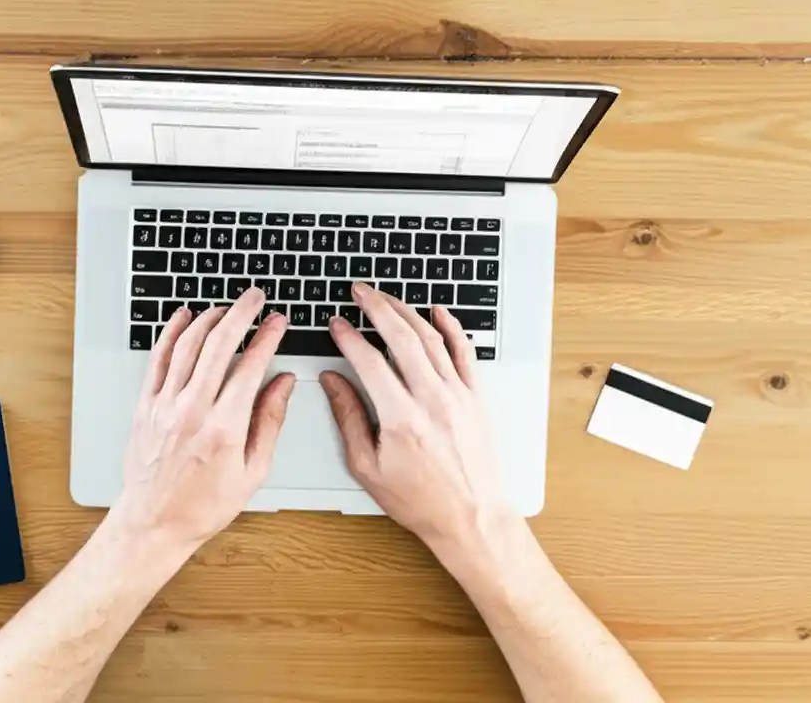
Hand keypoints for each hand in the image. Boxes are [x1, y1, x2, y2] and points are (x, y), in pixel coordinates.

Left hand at [111, 289, 296, 551]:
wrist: (154, 522)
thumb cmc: (204, 505)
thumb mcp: (253, 472)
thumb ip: (269, 422)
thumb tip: (283, 383)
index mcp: (224, 428)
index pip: (250, 367)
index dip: (268, 337)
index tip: (278, 322)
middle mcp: (192, 410)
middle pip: (218, 345)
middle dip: (240, 314)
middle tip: (254, 297)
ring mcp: (164, 406)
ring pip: (186, 345)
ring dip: (209, 319)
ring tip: (226, 307)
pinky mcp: (145, 406)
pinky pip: (158, 359)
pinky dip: (171, 333)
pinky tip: (183, 317)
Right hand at [320, 283, 515, 549]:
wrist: (473, 518)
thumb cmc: (420, 502)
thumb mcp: (367, 467)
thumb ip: (348, 418)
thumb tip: (333, 381)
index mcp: (400, 418)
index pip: (369, 361)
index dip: (348, 337)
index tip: (336, 324)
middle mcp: (432, 400)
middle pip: (402, 337)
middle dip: (377, 307)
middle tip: (360, 291)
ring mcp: (459, 396)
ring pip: (432, 338)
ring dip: (407, 312)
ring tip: (387, 298)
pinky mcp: (478, 398)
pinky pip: (464, 352)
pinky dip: (451, 327)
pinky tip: (438, 312)